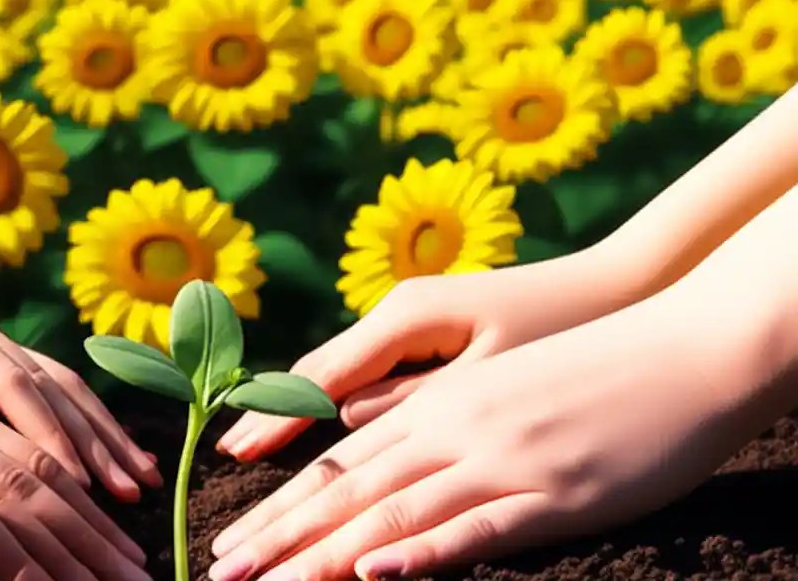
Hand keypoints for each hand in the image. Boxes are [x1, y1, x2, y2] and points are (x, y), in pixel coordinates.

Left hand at [205, 293, 784, 580]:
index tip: (232, 540)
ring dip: (322, 553)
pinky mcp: (550, 493)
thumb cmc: (583, 361)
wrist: (678, 344)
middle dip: (279, 535)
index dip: (282, 504)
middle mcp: (451, 429)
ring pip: (392, 510)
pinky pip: (475, 528)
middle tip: (222, 572)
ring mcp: (498, 460)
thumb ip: (423, 409)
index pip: (340, 462)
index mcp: (435, 405)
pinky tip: (372, 570)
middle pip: (348, 489)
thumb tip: (362, 430)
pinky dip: (421, 551)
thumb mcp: (490, 378)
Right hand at [217, 248, 631, 460]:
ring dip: (298, 408)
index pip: (322, 376)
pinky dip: (336, 400)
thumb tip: (347, 423)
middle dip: (272, 413)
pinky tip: (319, 423)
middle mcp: (397, 312)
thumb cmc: (565, 330)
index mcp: (406, 318)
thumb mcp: (492, 373)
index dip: (276, 416)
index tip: (233, 451)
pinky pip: (369, 370)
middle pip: (318, 370)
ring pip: (339, 370)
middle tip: (226, 457)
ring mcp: (412, 318)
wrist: (624, 284)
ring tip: (253, 444)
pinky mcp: (431, 330)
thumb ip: (417, 400)